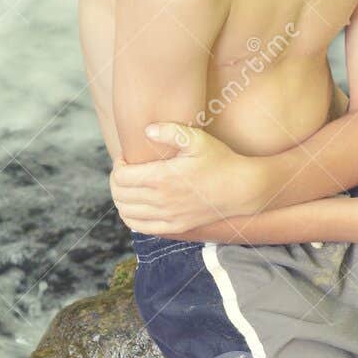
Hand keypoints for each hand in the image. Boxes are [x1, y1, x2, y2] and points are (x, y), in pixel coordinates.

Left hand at [109, 122, 261, 234]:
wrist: (242, 188)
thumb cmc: (220, 160)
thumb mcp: (197, 139)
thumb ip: (170, 131)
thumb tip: (145, 130)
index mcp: (163, 178)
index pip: (121, 177)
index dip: (117, 166)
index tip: (125, 158)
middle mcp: (162, 200)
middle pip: (120, 196)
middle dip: (116, 181)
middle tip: (125, 170)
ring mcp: (168, 216)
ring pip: (127, 213)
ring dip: (121, 199)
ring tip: (129, 187)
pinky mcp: (176, 226)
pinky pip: (141, 227)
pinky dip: (131, 217)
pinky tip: (136, 205)